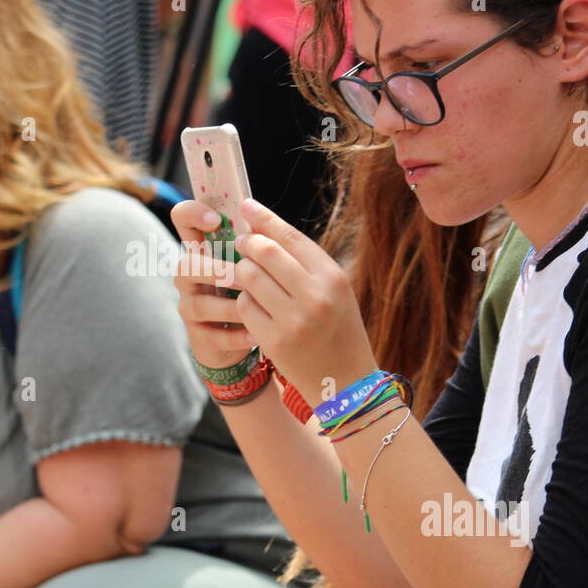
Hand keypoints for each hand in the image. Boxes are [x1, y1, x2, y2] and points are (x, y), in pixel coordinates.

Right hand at [170, 199, 258, 369]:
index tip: (216, 221)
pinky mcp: (199, 335)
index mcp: (202, 249)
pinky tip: (256, 333)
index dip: (193, 214)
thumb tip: (264, 215)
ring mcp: (191, 306)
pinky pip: (213, 335)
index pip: (182, 218)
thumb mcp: (251, 262)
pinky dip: (236, 335)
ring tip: (256, 307)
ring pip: (200, 304)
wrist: (242, 336)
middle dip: (216, 270)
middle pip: (188, 265)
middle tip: (243, 276)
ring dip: (229, 306)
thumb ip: (254, 241)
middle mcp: (189, 275)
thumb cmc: (248, 290)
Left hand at [227, 196, 377, 402]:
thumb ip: (305, 262)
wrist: (347, 381)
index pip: (290, 237)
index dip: (263, 218)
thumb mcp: (334, 290)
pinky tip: (254, 306)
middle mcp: (315, 296)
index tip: (246, 206)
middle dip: (246, 243)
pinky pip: (244, 307)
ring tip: (248, 276)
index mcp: (332, 277)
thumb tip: (263, 229)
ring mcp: (293, 320)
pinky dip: (243, 301)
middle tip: (241, 243)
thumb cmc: (338, 328)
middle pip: (264, 251)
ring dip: (242, 272)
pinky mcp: (274, 341)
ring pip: (248, 277)